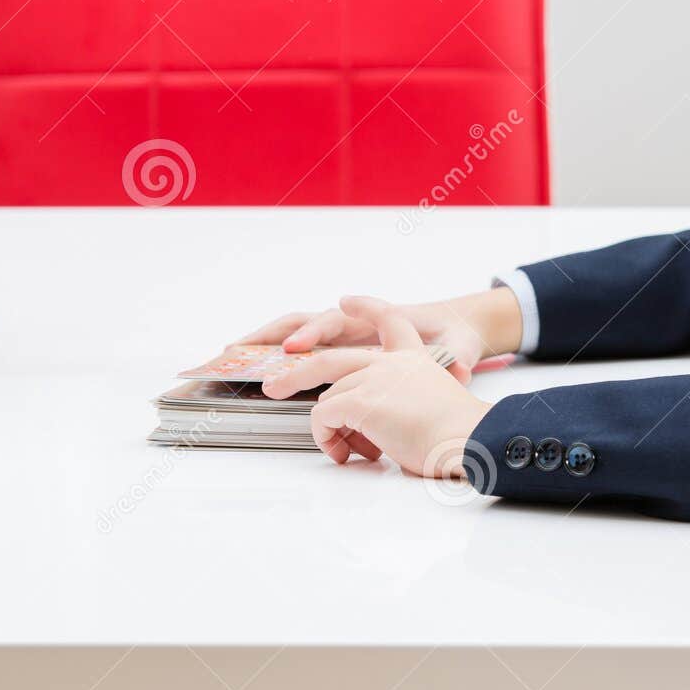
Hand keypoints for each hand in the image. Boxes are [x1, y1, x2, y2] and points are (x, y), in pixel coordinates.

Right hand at [235, 290, 519, 385]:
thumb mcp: (461, 347)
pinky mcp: (338, 350)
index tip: (298, 347)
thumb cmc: (454, 335)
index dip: (315, 332)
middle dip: (274, 338)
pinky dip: (270, 352)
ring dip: (262, 341)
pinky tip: (248, 366)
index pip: (335, 322)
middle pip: (303, 322)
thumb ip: (459, 358)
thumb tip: (463, 368)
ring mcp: (342, 336)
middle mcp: (353, 324)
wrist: (458, 328)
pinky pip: (298, 349)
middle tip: (246, 356)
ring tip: (226, 356)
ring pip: (293, 332)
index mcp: (375, 321)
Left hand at [308, 298, 491, 475]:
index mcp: (414, 360)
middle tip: (276, 387)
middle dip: (297, 374)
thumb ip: (403, 402)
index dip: (368, 310)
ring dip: (334, 430)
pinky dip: (326, 438)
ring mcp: (373, 376)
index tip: (347, 302)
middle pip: (332, 361)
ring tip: (357, 453)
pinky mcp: (360, 399)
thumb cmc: (460, 435)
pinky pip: (322, 416)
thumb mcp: (434, 406)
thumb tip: (375, 424)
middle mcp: (391, 361)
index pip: (391, 321)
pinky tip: (346, 454)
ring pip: (328, 399)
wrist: (470, 441)